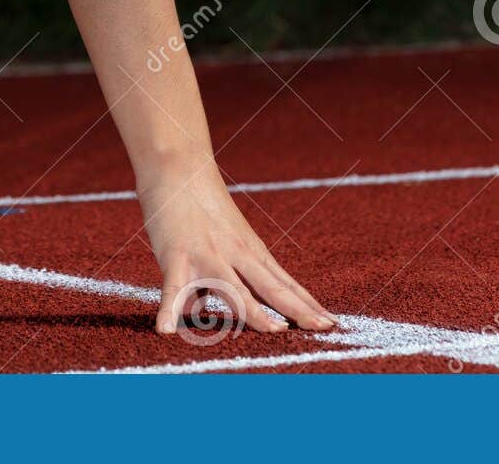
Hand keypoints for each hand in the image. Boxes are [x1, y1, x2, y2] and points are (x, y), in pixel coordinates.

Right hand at [137, 159, 335, 334]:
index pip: (285, 283)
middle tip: (325, 328)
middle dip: (299, 309)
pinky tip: (165, 330)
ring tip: (275, 331)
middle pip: (272, 286)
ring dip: (255, 311)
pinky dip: (169, 309)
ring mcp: (208, 255)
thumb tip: (208, 309)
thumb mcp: (225, 239)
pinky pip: (173, 288)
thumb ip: (226, 276)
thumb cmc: (200, 205)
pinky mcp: (176, 257)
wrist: (177, 167)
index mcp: (250, 251)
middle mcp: (236, 254)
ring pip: (233, 288)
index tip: (332, 323)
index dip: (308, 303)